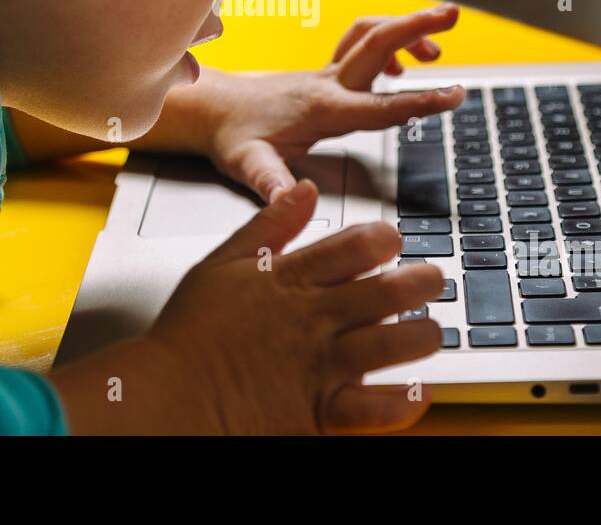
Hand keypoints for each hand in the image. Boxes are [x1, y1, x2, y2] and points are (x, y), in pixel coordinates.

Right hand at [50, 181, 444, 433]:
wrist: (169, 394)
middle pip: (387, 290)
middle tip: (431, 280)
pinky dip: (405, 402)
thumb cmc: (190, 333)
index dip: (385, 238)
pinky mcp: (320, 410)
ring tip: (430, 332)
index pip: (356, 245)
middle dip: (421, 282)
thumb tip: (303, 189)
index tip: (393, 240)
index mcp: (292, 280)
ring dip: (423, 336)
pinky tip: (419, 391)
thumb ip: (268, 225)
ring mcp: (321, 366)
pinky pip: (375, 409)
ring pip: (393, 344)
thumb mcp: (222, 263)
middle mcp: (314, 319)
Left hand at [204, 3, 465, 202]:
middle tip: (453, 14)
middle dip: (417, 26)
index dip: (420, 101)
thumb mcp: (249, 165)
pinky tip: (400, 65)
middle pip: (377, 44)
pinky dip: (388, 43)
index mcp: (323, 109)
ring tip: (438, 44)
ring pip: (370, 35)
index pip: (380, 105)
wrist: (212, 110)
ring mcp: (326, 75)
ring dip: (406, 29)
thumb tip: (290, 200)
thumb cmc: (232, 137)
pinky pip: (361, 44)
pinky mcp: (324, 74)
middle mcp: (328, 84)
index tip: (453, 95)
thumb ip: (271, 182)